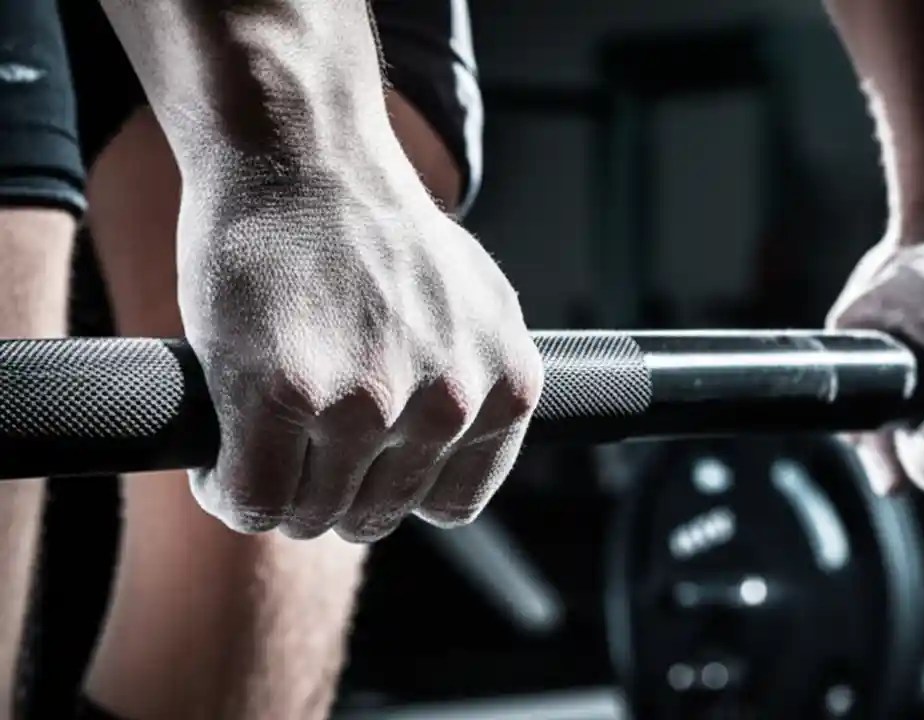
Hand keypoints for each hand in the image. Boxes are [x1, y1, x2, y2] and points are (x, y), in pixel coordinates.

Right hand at [176, 143, 542, 540]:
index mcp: (506, 391)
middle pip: (372, 515)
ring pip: (309, 516)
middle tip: (297, 442)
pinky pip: (251, 500)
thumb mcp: (470, 311)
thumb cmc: (379, 233)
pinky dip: (226, 490)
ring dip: (274, 492)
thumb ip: (472, 387)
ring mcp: (370, 406)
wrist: (308, 156)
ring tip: (257, 439)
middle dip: (329, 490)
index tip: (361, 461)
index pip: (450, 504)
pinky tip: (221, 454)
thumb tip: (454, 446)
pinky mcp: (286, 397)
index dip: (395, 488)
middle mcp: (450, 406)